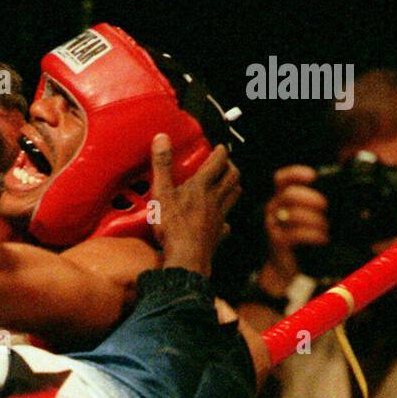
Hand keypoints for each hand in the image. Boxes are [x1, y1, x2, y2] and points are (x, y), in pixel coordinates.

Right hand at [149, 134, 240, 276]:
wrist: (186, 258)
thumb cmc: (174, 228)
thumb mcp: (162, 193)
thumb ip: (162, 165)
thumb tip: (162, 139)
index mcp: (202, 186)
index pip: (218, 161)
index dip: (220, 152)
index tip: (219, 148)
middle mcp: (215, 199)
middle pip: (233, 177)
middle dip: (231, 167)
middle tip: (225, 165)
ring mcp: (219, 217)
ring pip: (234, 196)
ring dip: (233, 187)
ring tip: (227, 185)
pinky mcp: (218, 235)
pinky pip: (226, 225)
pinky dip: (225, 220)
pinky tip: (220, 222)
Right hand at [262, 165, 327, 290]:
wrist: (283, 269)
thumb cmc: (298, 242)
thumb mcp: (305, 219)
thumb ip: (314, 206)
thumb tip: (341, 197)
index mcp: (281, 200)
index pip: (281, 179)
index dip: (296, 173)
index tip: (313, 176)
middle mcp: (274, 210)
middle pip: (289, 194)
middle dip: (311, 198)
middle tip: (325, 206)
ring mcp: (274, 227)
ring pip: (293, 214)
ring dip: (315, 219)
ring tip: (326, 227)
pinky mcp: (278, 243)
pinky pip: (295, 234)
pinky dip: (313, 235)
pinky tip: (322, 238)